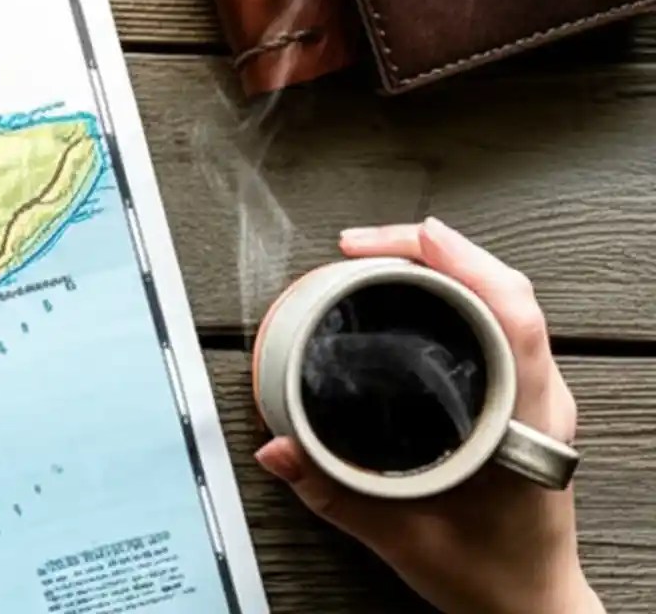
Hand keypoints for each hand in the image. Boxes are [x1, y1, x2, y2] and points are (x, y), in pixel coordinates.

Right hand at [254, 218, 602, 613]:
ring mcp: (533, 395)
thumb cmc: (491, 575)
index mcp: (524, 422)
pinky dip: (452, 292)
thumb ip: (333, 493)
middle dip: (434, 248)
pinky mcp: (519, 397)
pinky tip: (412, 292)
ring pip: (502, 300)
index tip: (413, 239)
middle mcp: (537, 399)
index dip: (465, 263)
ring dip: (444, 266)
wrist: (529, 604)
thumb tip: (279, 448)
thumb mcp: (403, 538)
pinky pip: (495, 322)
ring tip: (379, 254)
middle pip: (504, 290)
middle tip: (361, 243)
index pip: (514, 317)